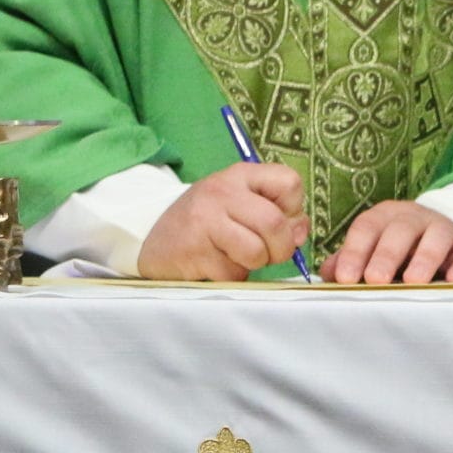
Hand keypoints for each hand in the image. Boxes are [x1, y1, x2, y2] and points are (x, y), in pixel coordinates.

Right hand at [138, 161, 307, 280]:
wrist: (152, 242)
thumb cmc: (207, 224)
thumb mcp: (240, 205)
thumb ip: (276, 213)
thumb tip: (299, 232)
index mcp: (240, 175)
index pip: (290, 183)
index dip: (294, 210)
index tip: (281, 221)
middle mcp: (221, 191)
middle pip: (275, 223)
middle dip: (280, 249)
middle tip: (268, 255)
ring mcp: (204, 219)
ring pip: (256, 251)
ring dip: (255, 265)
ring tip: (238, 258)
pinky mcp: (193, 251)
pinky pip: (233, 273)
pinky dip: (232, 277)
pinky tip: (215, 267)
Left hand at [326, 200, 452, 284]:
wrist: (447, 248)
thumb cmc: (401, 256)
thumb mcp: (373, 255)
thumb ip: (349, 263)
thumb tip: (329, 274)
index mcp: (386, 218)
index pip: (367, 227)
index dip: (355, 251)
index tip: (346, 279)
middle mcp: (416, 219)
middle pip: (401, 229)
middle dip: (386, 254)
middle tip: (376, 280)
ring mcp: (447, 231)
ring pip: (437, 236)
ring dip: (424, 258)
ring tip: (414, 281)